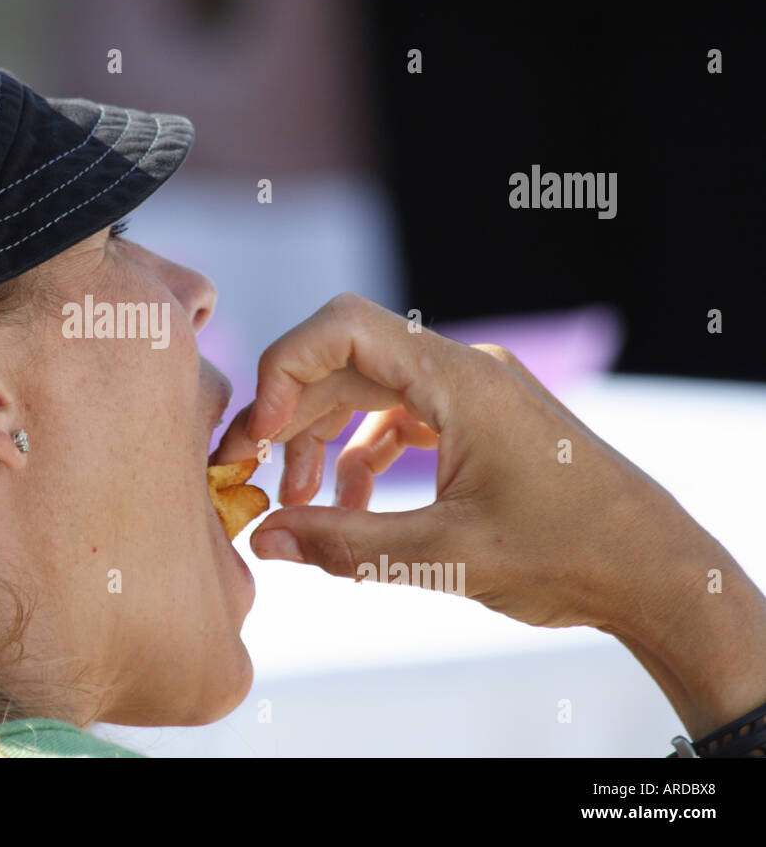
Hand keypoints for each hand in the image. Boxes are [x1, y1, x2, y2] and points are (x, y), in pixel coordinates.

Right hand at [212, 292, 765, 736]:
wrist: (655, 573)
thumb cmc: (567, 555)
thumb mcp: (445, 556)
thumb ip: (346, 545)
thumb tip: (264, 538)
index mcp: (458, 379)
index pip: (343, 327)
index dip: (285, 368)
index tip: (261, 435)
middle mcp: (461, 371)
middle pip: (345, 361)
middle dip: (289, 414)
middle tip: (246, 472)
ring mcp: (470, 394)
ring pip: (366, 390)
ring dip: (322, 440)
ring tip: (298, 503)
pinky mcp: (475, 422)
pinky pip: (397, 418)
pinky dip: (361, 456)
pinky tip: (348, 509)